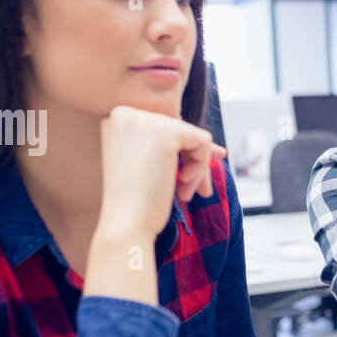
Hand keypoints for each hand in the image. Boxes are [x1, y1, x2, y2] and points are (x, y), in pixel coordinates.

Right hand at [96, 105, 226, 238]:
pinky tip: (185, 186)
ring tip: (185, 193)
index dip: (182, 152)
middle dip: (193, 162)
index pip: (164, 127)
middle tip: (198, 191)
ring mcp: (145, 120)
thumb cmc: (136, 203)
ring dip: (198, 167)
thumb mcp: (152, 167)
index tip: (189, 177)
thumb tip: (219, 150)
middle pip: (180, 130)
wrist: (124, 223)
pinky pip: (203, 141)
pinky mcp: (166, 133)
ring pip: (193, 135)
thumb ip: (175, 149)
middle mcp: (127, 113)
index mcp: (117, 119)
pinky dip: (201, 166)